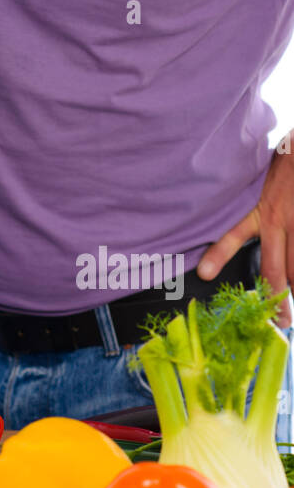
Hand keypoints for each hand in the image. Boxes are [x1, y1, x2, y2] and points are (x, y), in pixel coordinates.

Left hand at [197, 137, 293, 328]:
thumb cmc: (285, 164)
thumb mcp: (259, 180)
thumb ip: (249, 205)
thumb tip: (241, 219)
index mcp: (260, 210)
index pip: (234, 233)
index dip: (218, 253)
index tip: (204, 273)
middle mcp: (279, 220)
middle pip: (277, 269)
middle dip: (279, 300)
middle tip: (281, 323)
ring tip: (292, 308)